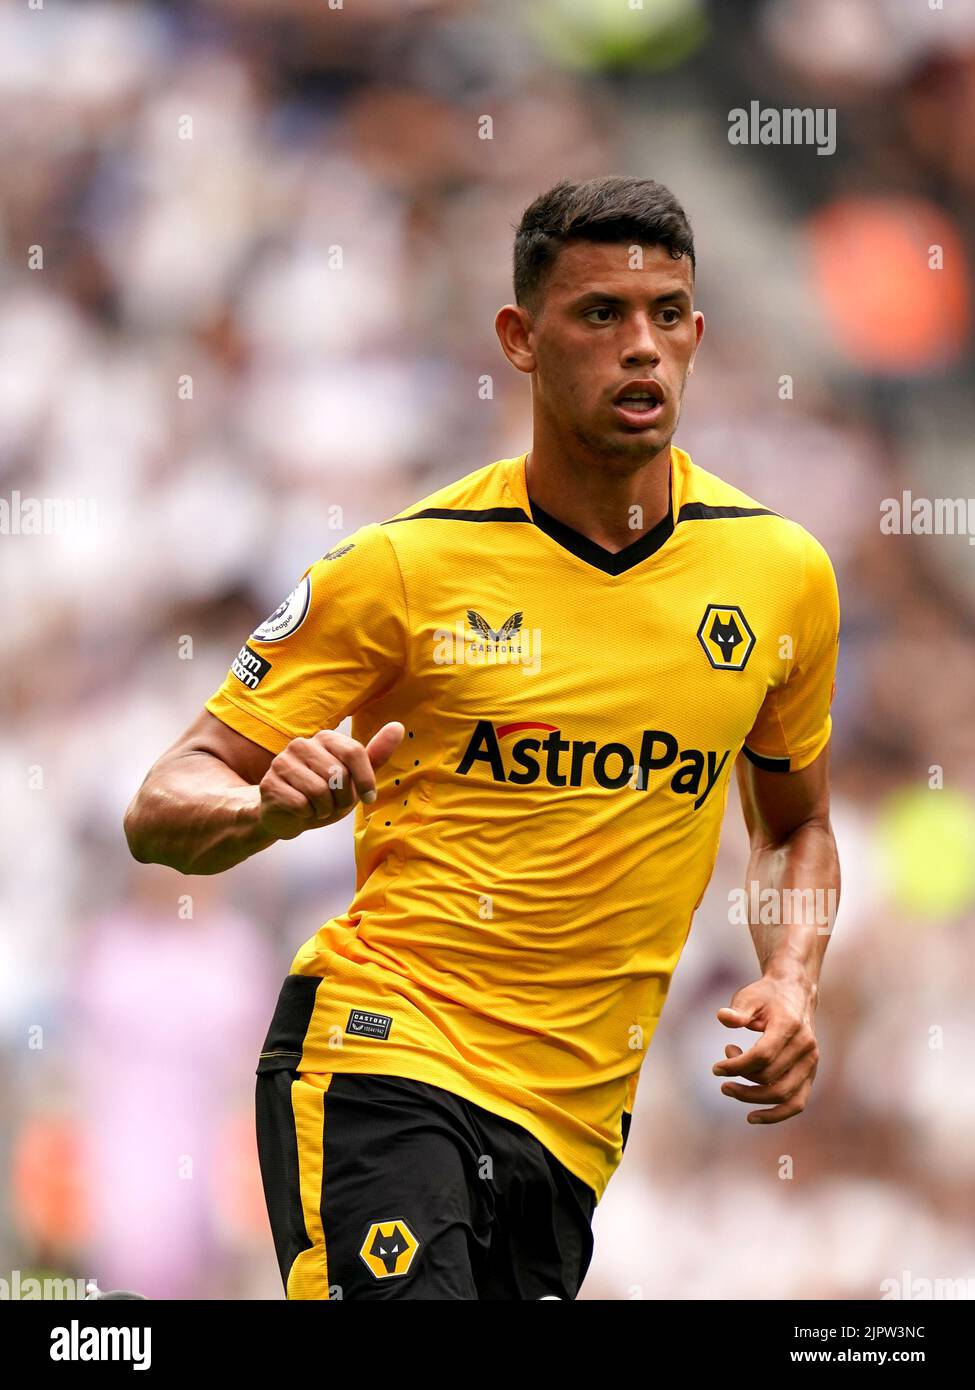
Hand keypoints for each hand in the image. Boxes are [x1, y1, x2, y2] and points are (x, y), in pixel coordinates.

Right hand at [258, 722, 404, 840]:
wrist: (289, 816)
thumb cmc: (326, 794)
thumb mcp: (355, 777)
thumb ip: (376, 754)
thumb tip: (398, 727)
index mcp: (325, 738)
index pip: (354, 752)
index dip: (365, 780)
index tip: (368, 798)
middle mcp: (301, 744)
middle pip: (338, 774)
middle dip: (343, 799)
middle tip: (335, 804)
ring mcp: (282, 762)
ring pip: (319, 790)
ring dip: (325, 808)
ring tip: (318, 807)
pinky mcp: (270, 784)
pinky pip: (301, 804)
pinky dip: (307, 814)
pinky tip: (301, 810)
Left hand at [712, 976, 819, 1123]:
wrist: (795, 994)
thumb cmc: (767, 997)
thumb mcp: (749, 997)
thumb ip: (738, 1011)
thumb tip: (723, 1018)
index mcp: (790, 1026)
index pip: (763, 1055)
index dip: (737, 1065)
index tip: (716, 1068)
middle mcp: (805, 1047)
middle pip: (770, 1076)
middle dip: (740, 1077)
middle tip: (721, 1070)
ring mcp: (811, 1063)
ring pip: (783, 1094)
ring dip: (751, 1097)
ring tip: (728, 1088)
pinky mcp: (810, 1074)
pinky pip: (797, 1103)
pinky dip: (776, 1115)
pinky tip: (752, 1117)